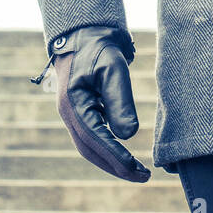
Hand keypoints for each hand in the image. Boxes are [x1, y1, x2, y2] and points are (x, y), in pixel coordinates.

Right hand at [49, 26, 150, 181]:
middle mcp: (68, 114)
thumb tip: (129, 136)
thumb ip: (120, 100)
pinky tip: (126, 156)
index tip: (136, 168)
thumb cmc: (100, 50)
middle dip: (116, 166)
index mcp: (72, 103)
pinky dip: (108, 152)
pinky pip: (92, 140)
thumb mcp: (114, 69)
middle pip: (90, 150)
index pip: (94, 137)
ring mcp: (71, 116)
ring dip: (112, 163)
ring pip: (89, 148)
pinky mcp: (79, 115)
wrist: (85, 36)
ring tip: (139, 172)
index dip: (115, 155)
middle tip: (143, 176)